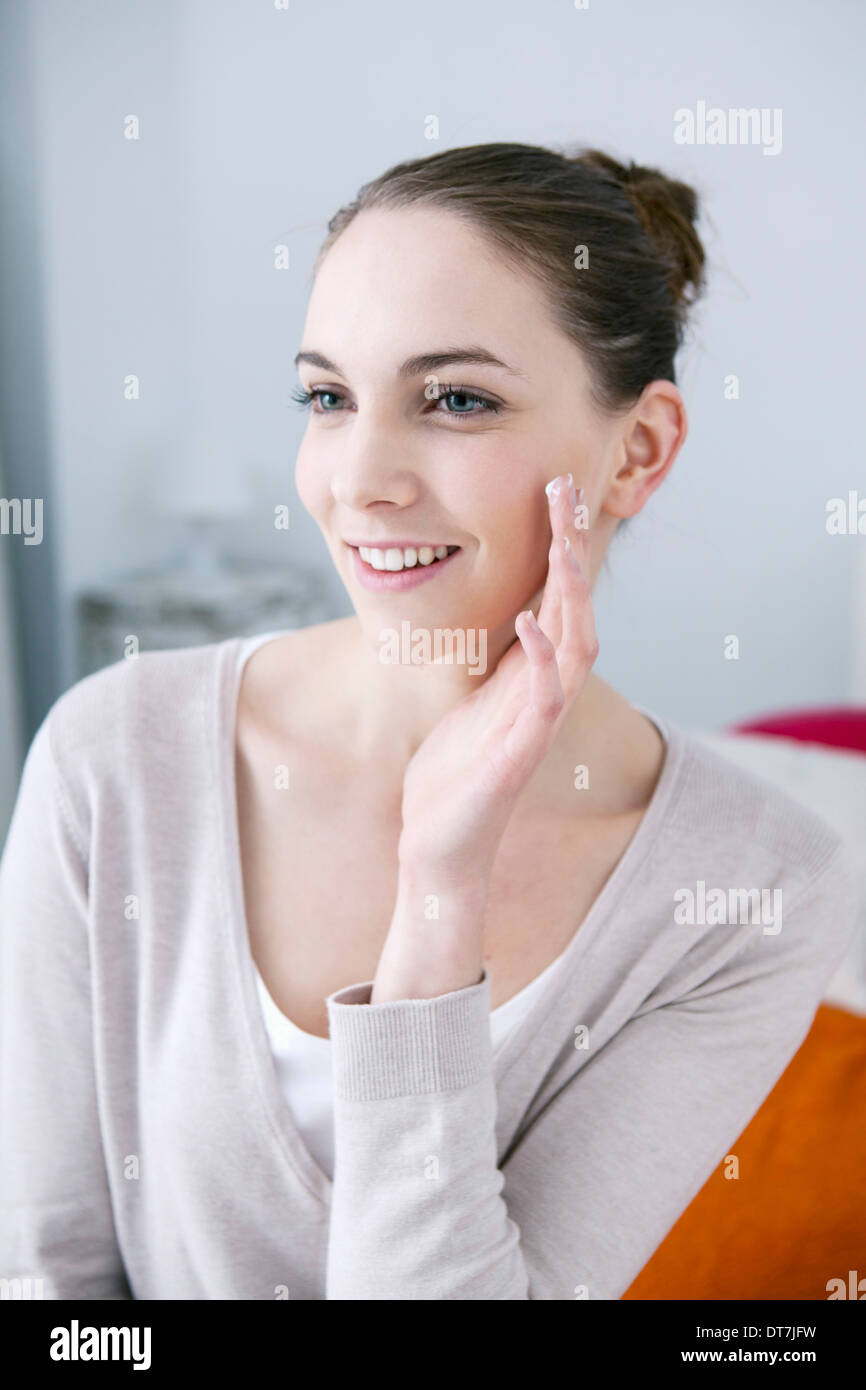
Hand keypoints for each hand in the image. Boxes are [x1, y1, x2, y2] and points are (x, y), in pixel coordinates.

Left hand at [397, 472, 599, 880]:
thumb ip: (492, 664)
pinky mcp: (523, 749)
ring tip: (564, 542)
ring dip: (571, 592)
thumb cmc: (452, 777)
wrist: (441, 847)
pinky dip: (541, 657)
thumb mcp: (471, 703)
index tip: (556, 490)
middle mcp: (546, 691)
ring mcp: (539, 720)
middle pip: (578, 607)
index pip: (559, 598)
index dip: (563, 545)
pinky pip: (544, 696)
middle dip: (574, 547)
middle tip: (568, 488)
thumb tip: (496, 619)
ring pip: (574, 644)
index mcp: (531, 675)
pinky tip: (531, 621)